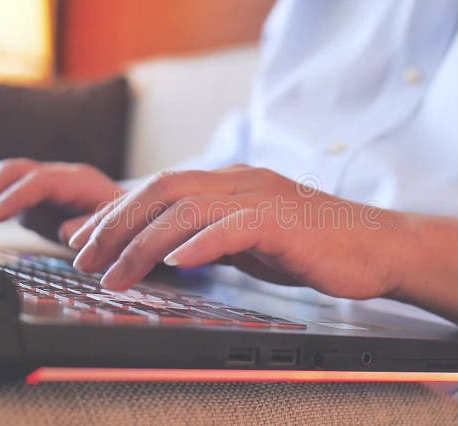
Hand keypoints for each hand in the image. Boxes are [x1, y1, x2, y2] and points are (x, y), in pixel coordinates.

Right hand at [0, 158, 124, 243]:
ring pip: (3, 180)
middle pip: (13, 171)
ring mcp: (43, 186)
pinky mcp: (34, 199)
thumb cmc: (130, 222)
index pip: (37, 182)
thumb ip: (94, 227)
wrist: (133, 215)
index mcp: (79, 181)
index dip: (12, 198)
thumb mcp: (120, 227)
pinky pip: (3, 196)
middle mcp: (57, 177)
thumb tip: (65, 231)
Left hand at [69, 165, 402, 297]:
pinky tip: (176, 263)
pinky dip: (201, 244)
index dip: (114, 212)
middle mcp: (239, 181)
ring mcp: (262, 197)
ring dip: (143, 243)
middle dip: (115, 225)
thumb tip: (164, 252)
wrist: (378, 247)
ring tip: (115, 275)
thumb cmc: (313, 247)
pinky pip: (234, 227)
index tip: (80, 236)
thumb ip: (207, 238)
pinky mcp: (284, 221)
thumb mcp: (248, 241)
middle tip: (82, 258)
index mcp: (229, 184)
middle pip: (162, 190)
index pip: (159, 189)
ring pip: (187, 209)